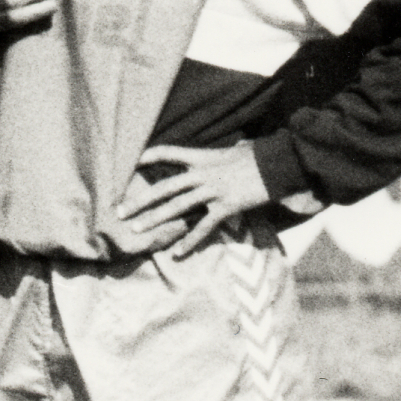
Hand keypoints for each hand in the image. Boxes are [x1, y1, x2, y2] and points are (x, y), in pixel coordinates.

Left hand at [117, 142, 268, 259]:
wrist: (280, 164)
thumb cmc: (260, 156)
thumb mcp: (238, 150)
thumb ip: (228, 153)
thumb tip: (238, 147)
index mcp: (203, 157)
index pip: (170, 153)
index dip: (150, 156)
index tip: (133, 162)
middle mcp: (203, 174)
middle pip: (165, 187)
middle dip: (141, 200)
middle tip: (120, 210)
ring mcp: (213, 191)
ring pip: (178, 207)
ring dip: (156, 219)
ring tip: (137, 229)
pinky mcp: (226, 207)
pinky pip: (204, 227)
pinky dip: (190, 241)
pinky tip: (176, 253)